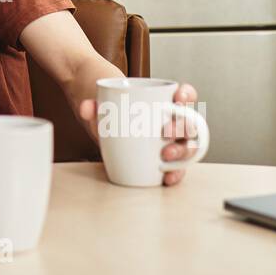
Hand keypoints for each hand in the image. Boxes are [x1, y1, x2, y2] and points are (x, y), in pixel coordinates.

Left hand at [79, 82, 199, 185]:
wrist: (102, 122)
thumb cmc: (108, 106)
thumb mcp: (99, 102)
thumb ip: (91, 104)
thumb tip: (86, 109)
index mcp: (163, 102)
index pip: (184, 96)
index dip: (187, 96)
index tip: (177, 98)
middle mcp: (171, 122)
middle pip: (189, 124)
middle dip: (183, 128)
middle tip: (166, 133)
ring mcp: (168, 142)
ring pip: (187, 147)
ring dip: (182, 152)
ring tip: (165, 157)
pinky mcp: (161, 160)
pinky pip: (175, 168)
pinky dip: (175, 173)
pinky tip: (167, 178)